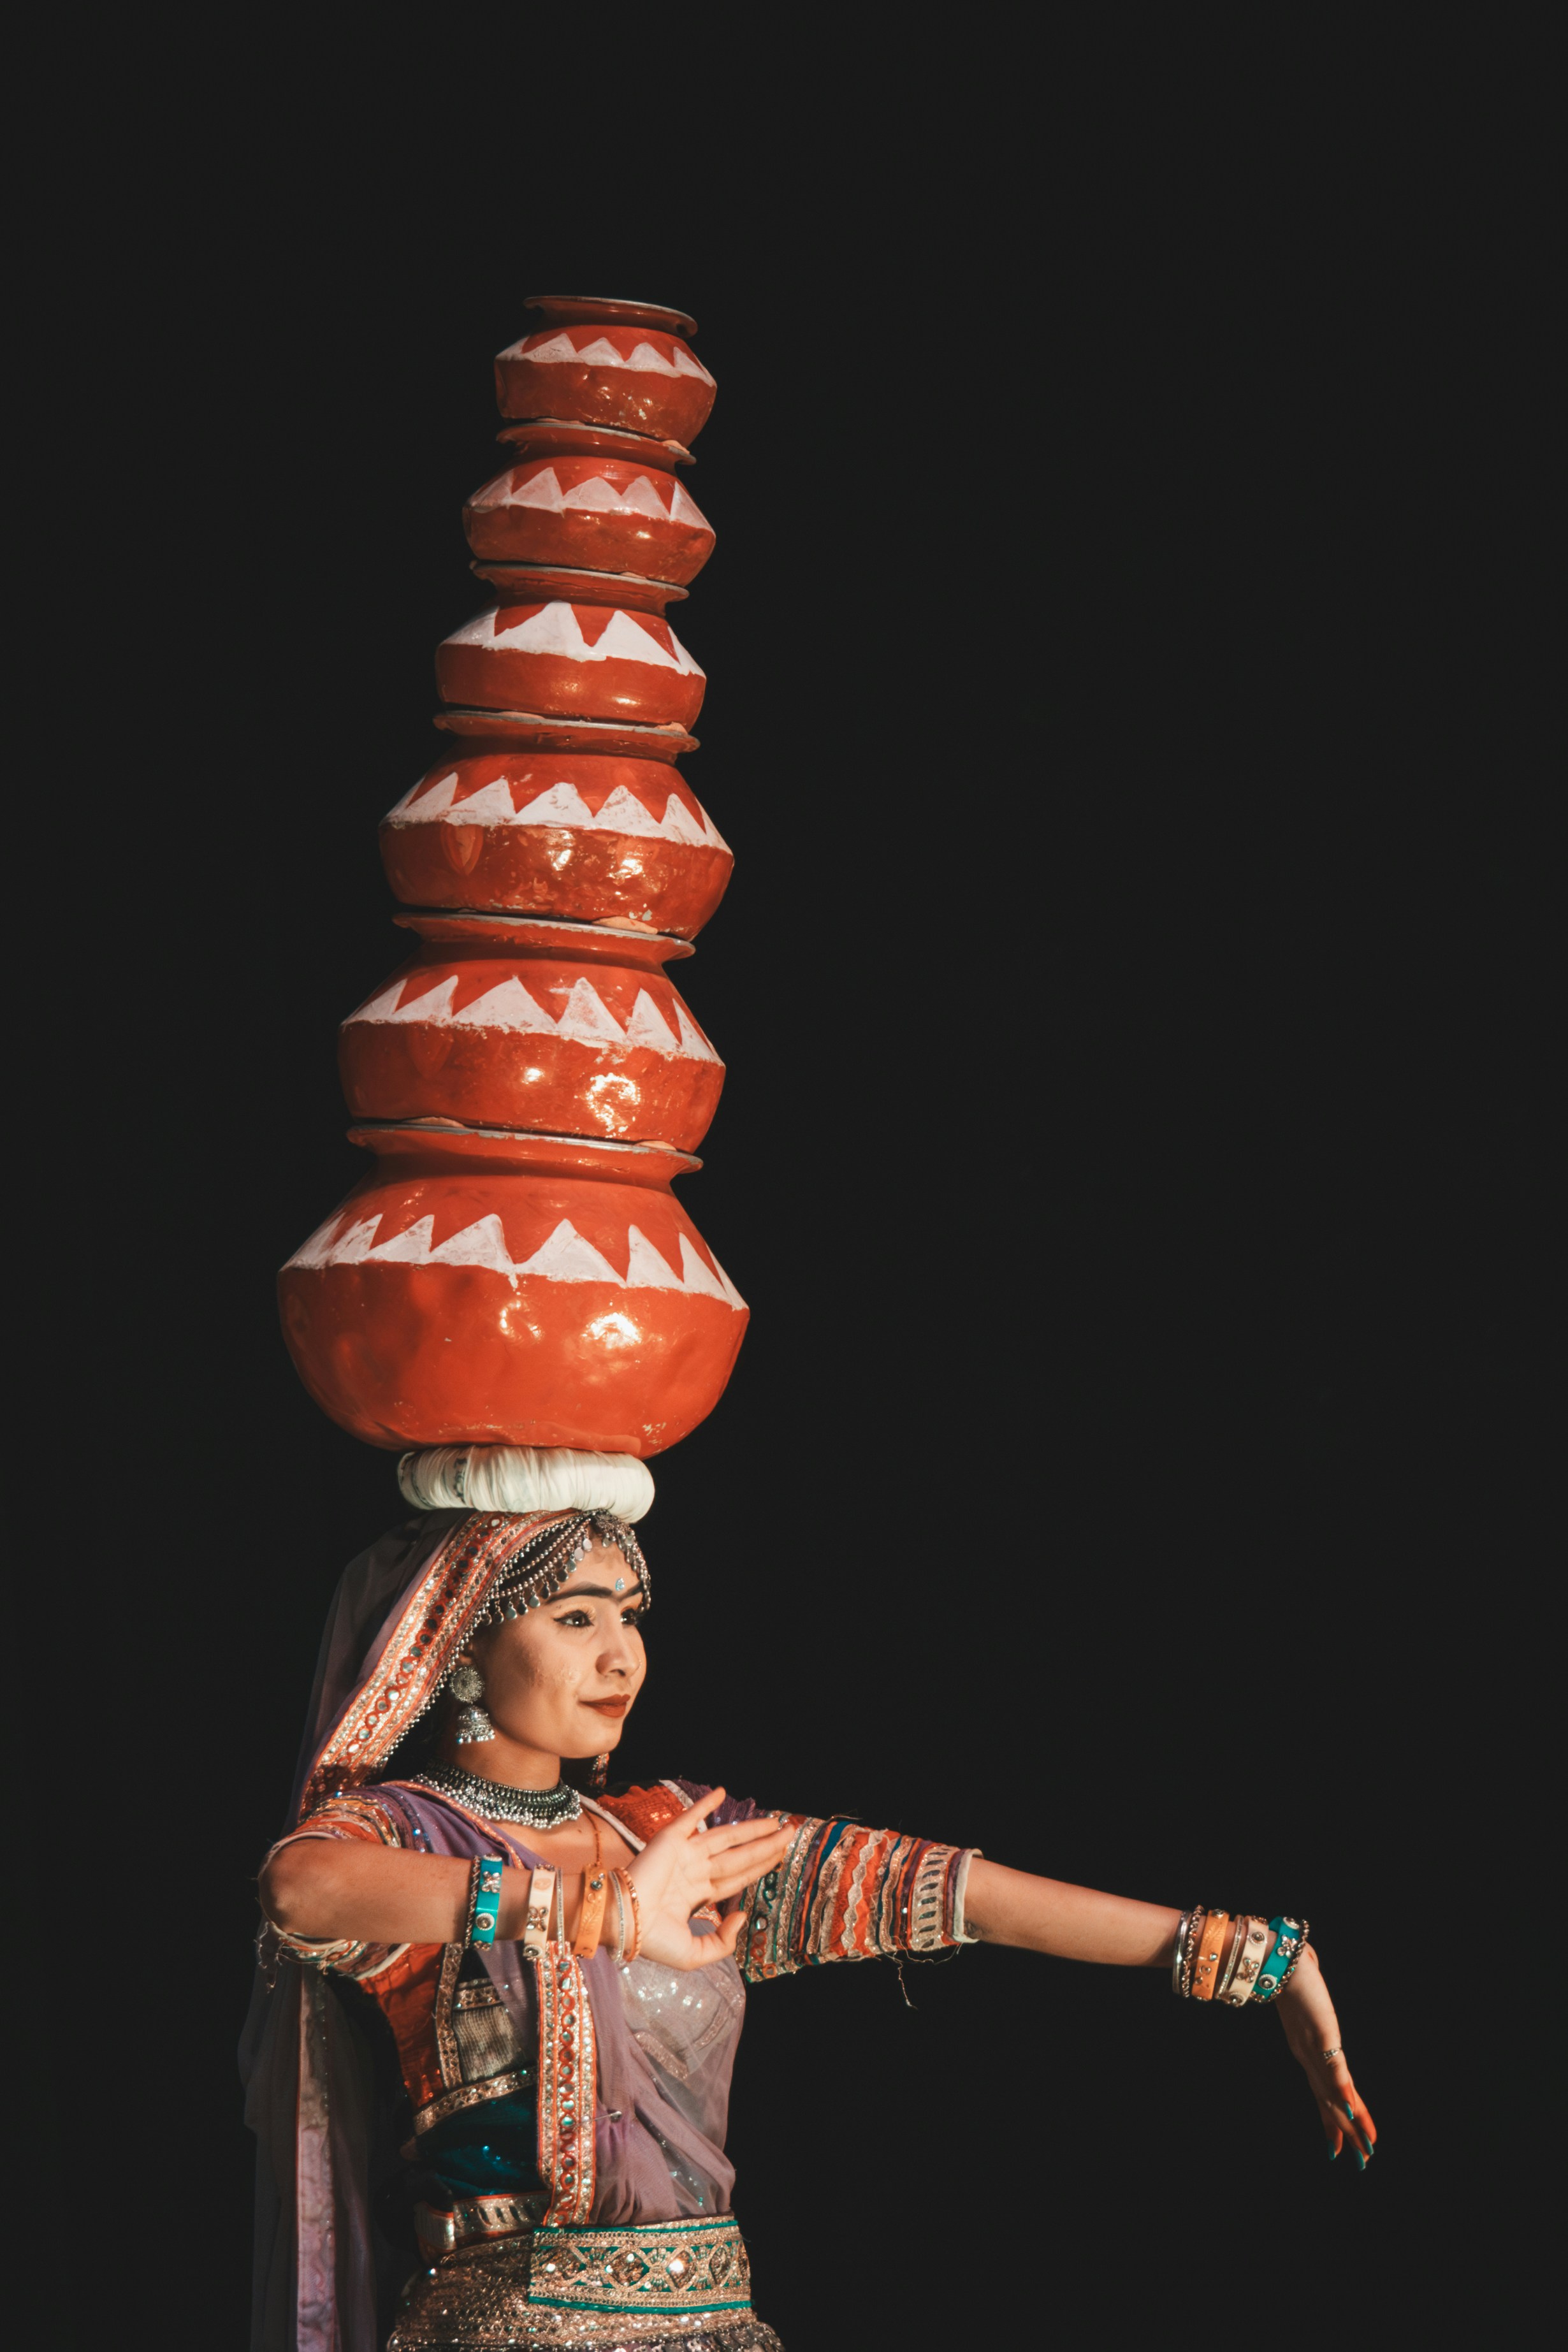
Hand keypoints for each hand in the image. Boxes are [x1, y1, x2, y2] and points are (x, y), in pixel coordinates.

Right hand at [626, 1789, 792, 1970]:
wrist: (622, 1923)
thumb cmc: (652, 1940)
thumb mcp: (694, 1954)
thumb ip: (722, 1941)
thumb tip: (742, 1915)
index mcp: (698, 1894)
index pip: (737, 1877)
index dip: (760, 1866)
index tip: (780, 1856)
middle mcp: (694, 1871)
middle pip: (739, 1856)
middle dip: (765, 1845)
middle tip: (789, 1832)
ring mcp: (684, 1854)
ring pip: (726, 1837)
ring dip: (751, 1828)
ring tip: (775, 1822)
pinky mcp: (670, 1840)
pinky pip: (691, 1818)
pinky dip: (706, 1804)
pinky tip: (722, 1791)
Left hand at [1275, 1944, 1377, 2166]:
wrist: (1281, 1960)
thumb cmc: (1293, 1977)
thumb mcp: (1306, 2005)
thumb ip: (1312, 2011)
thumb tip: (1319, 2011)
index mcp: (1306, 2053)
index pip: (1323, 2095)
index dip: (1331, 2122)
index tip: (1335, 2149)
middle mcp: (1309, 2057)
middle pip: (1331, 2102)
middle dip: (1347, 2134)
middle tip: (1362, 2164)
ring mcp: (1315, 2048)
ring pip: (1336, 2094)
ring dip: (1351, 2123)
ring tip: (1364, 2148)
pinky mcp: (1323, 2036)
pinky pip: (1336, 2069)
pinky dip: (1344, 2092)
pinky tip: (1351, 2112)